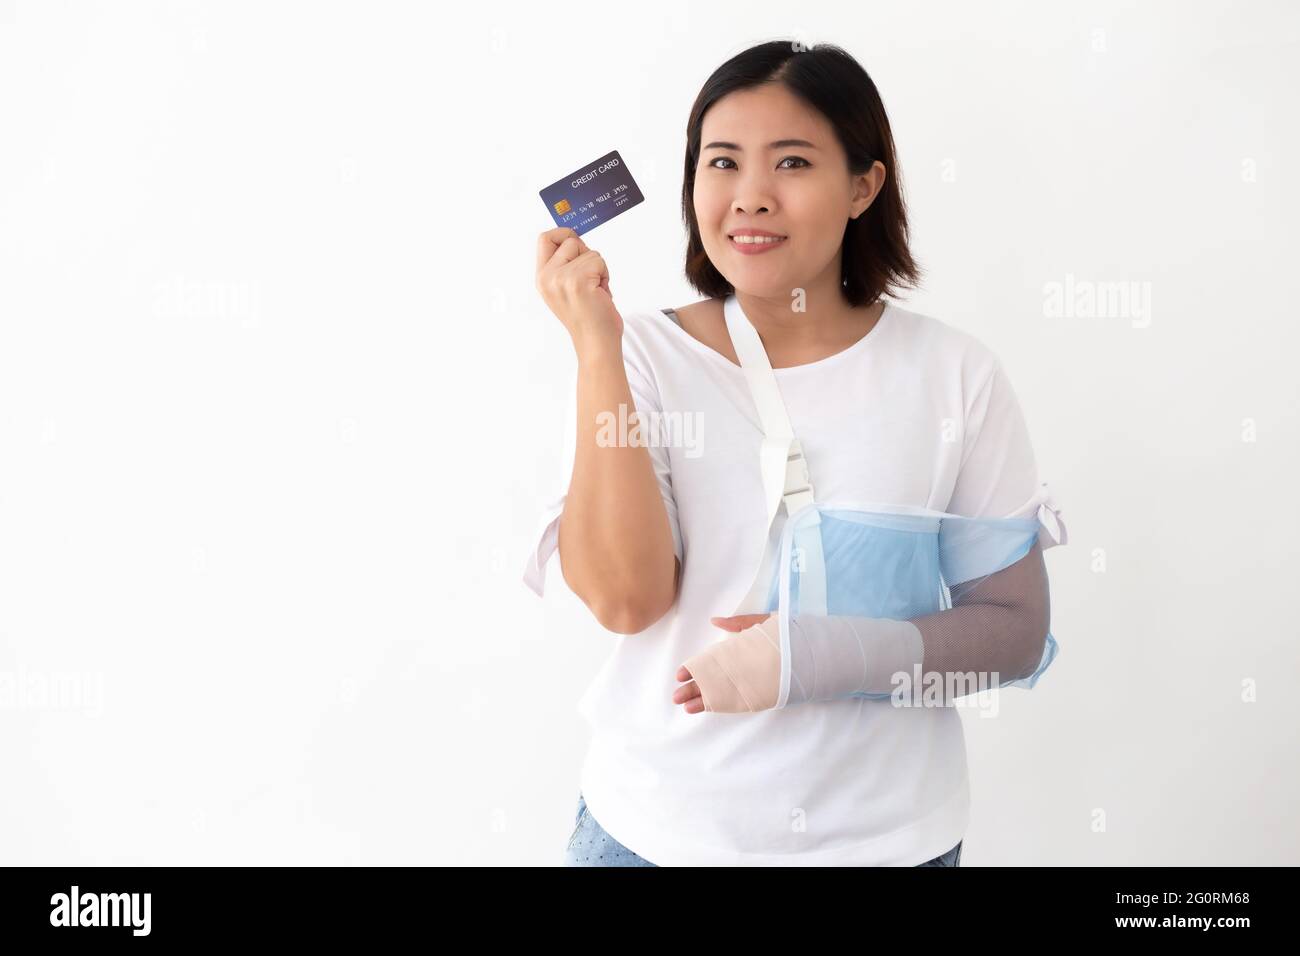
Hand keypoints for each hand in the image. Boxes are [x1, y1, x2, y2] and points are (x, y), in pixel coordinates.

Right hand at [534, 226, 620, 349]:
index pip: (545, 238)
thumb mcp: (566, 288)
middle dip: (586, 254)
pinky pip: (598, 260)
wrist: (596, 343)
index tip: (577, 242)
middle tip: (590, 277)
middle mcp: (547, 277)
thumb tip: (575, 238)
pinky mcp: (578, 281)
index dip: (563, 234)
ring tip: (595, 290)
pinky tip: (600, 293)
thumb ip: (566, 264)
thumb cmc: (588, 318)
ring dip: (598, 268)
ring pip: (588, 251)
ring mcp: (561, 278)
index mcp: (542, 278)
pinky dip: (604, 275)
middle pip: (570, 240)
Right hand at [673, 613, 779, 713]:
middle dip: (693, 689)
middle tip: (676, 697)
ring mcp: (748, 682)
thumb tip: (716, 620)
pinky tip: (706, 708)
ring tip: (686, 706)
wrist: (812, 653)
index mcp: (739, 652)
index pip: (711, 663)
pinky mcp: (759, 694)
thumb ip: (740, 624)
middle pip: (711, 680)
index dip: (695, 669)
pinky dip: (720, 704)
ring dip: (702, 699)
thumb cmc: (788, 638)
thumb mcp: (762, 625)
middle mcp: (740, 669)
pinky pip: (735, 700)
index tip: (680, 675)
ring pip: (719, 692)